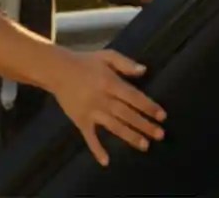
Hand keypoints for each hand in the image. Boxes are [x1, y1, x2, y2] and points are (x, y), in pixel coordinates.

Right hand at [48, 49, 166, 166]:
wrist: (57, 70)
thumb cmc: (85, 62)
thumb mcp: (106, 56)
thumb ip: (125, 63)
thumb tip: (145, 70)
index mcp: (110, 82)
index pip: (134, 97)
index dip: (148, 106)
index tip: (162, 116)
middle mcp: (102, 99)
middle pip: (127, 114)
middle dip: (144, 125)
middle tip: (160, 135)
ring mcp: (91, 112)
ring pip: (114, 126)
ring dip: (130, 136)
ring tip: (145, 146)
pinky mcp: (80, 121)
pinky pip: (89, 137)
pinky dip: (96, 149)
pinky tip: (105, 161)